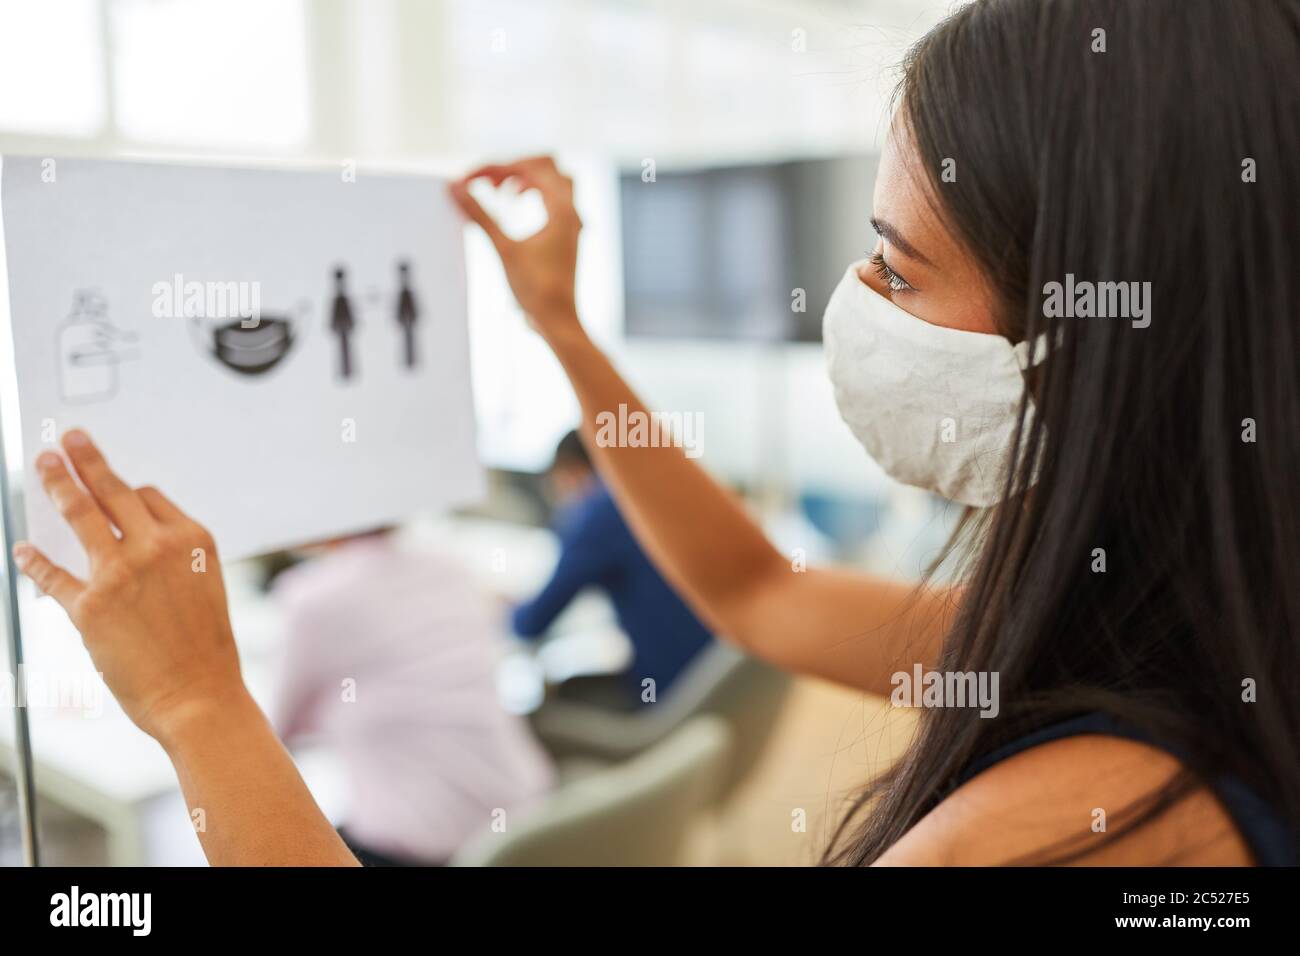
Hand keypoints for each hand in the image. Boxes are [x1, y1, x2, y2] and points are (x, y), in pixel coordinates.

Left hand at [13, 430, 244, 745]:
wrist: (200, 695)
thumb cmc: (205, 648)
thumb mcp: (203, 587)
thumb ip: (171, 558)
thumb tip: (127, 541)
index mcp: (192, 539)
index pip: (148, 497)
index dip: (124, 491)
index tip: (108, 484)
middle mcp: (157, 547)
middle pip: (112, 491)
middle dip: (86, 460)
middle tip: (70, 440)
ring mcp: (121, 573)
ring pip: (81, 514)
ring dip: (57, 483)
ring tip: (45, 465)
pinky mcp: (90, 606)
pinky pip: (53, 574)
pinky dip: (34, 561)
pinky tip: (24, 551)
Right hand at [448, 155, 582, 337]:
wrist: (558, 320)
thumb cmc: (537, 289)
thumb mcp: (504, 249)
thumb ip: (479, 215)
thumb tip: (456, 187)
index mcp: (562, 208)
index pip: (529, 168)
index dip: (496, 168)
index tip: (470, 179)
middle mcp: (571, 211)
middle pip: (547, 166)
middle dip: (514, 167)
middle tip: (489, 184)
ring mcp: (572, 222)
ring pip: (555, 181)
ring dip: (528, 179)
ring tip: (504, 194)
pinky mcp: (566, 234)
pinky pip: (555, 199)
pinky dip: (535, 194)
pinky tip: (517, 208)